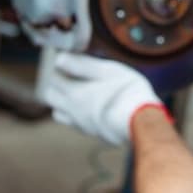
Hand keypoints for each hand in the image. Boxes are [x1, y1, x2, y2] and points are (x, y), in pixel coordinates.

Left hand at [44, 52, 166, 144]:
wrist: (141, 122)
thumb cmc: (127, 91)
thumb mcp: (108, 70)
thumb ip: (82, 65)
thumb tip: (59, 59)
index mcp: (74, 92)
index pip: (53, 77)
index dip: (57, 66)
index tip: (65, 59)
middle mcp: (73, 111)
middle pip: (50, 97)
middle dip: (55, 84)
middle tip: (69, 74)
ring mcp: (82, 124)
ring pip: (59, 113)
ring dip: (63, 102)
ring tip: (78, 91)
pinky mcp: (93, 133)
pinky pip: (75, 123)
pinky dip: (76, 114)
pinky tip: (92, 107)